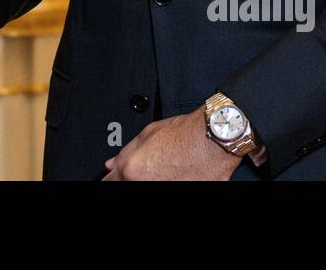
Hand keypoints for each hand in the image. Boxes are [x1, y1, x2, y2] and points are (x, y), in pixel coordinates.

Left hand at [102, 107, 241, 180]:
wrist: (213, 139)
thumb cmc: (185, 134)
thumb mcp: (148, 133)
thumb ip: (127, 151)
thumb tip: (112, 164)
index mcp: (132, 169)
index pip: (112, 180)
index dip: (116, 177)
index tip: (119, 176)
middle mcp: (146, 184)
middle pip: (129, 185)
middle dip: (136, 178)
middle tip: (150, 169)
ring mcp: (163, 190)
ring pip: (149, 187)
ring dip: (153, 180)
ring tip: (167, 170)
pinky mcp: (181, 192)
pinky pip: (168, 189)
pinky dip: (172, 181)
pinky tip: (177, 174)